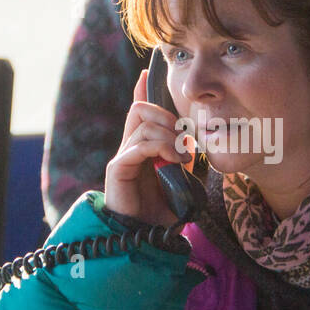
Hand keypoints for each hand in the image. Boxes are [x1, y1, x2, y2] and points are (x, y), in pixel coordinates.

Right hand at [103, 70, 193, 225]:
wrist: (146, 238)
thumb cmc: (162, 212)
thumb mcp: (180, 179)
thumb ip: (182, 158)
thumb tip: (190, 142)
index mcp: (142, 148)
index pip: (139, 111)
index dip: (142, 91)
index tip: (147, 72)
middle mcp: (129, 149)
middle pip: (140, 110)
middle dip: (166, 115)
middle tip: (183, 137)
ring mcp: (123, 158)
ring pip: (143, 124)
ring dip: (169, 136)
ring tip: (182, 156)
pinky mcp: (118, 169)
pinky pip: (139, 145)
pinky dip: (160, 148)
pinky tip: (174, 161)